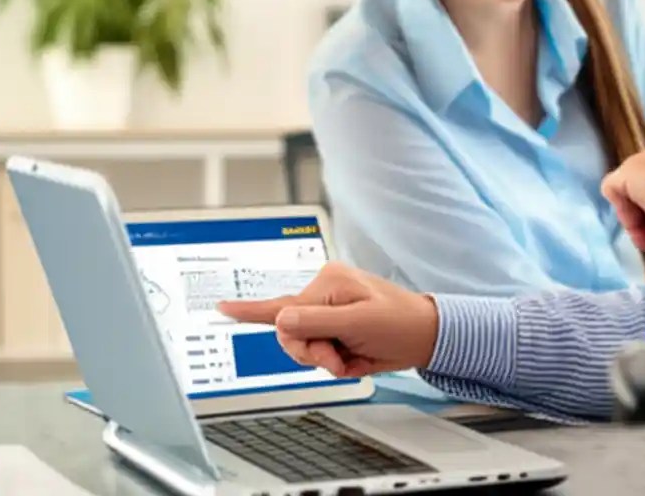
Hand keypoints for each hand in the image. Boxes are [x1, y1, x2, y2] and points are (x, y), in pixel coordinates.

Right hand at [216, 262, 437, 377]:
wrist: (424, 337)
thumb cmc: (401, 323)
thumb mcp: (360, 323)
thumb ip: (318, 322)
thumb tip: (282, 320)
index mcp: (327, 283)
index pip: (282, 307)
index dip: (248, 311)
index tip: (221, 308)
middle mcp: (322, 295)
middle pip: (288, 333)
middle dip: (310, 353)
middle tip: (336, 360)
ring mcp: (326, 313)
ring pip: (300, 346)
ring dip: (322, 360)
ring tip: (348, 358)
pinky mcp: (332, 329)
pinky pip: (315, 351)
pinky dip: (330, 362)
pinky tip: (350, 358)